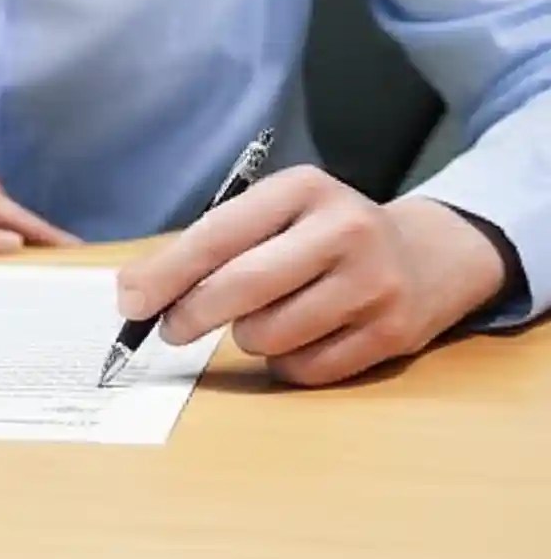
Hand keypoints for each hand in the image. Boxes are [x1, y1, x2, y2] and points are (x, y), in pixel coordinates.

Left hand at [115, 165, 508, 385]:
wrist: (426, 257)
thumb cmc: (320, 239)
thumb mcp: (271, 219)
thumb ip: (204, 248)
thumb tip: (132, 294)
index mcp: (303, 189)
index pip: (218, 235)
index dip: (166, 274)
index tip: (131, 302)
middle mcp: (345, 229)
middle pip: (241, 288)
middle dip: (191, 315)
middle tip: (172, 328)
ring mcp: (374, 283)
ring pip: (267, 336)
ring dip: (247, 338)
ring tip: (264, 318)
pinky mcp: (390, 333)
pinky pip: (302, 369)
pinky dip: (285, 363)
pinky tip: (302, 337)